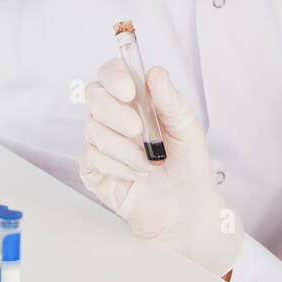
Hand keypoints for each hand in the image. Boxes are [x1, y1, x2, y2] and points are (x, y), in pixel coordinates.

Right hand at [80, 60, 243, 276]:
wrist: (185, 208)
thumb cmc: (189, 164)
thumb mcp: (187, 128)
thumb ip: (169, 100)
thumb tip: (155, 72)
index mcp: (138, 99)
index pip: (112, 72)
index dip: (114, 76)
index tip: (129, 91)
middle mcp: (115, 116)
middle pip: (93, 95)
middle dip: (115, 113)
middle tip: (139, 131)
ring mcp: (101, 141)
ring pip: (93, 129)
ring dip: (125, 148)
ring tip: (150, 163)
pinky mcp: (93, 168)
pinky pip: (92, 157)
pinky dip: (118, 166)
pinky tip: (136, 174)